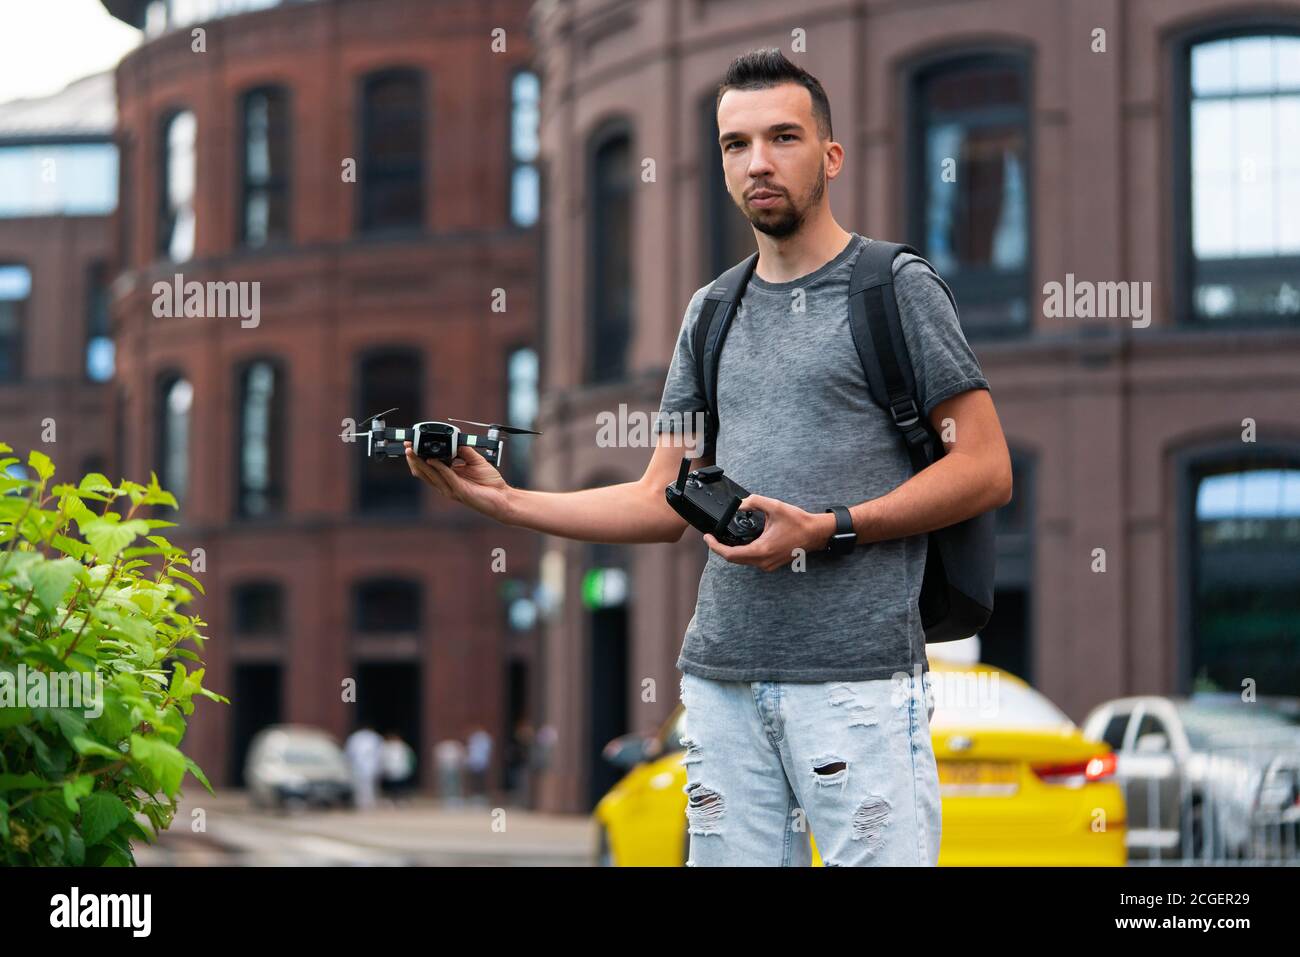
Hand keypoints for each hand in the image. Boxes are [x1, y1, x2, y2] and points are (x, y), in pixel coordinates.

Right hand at [405, 441, 511, 520]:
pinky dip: (438, 467)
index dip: (418, 458)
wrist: (503, 498)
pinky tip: (432, 459)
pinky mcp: (459, 491)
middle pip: (423, 472)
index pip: (427, 468)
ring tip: (413, 452)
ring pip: (430, 475)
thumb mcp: (475, 461)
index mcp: (448, 478)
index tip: (412, 445)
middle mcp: (446, 485)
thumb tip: (454, 440)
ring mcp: (451, 489)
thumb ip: (464, 451)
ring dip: (420, 463)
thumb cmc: (490, 483)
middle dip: (414, 459)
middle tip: (407, 447)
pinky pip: (446, 476)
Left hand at [702, 494, 831, 571]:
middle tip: (712, 537)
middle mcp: (763, 561)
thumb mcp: (774, 506)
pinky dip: (742, 553)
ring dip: (731, 551)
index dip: (716, 547)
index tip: (708, 538)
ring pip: (742, 561)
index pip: (731, 554)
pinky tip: (739, 542)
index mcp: (762, 549)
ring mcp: (767, 565)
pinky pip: (750, 561)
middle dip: (721, 548)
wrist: (815, 534)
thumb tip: (740, 503)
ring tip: (722, 539)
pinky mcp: (771, 564)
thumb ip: (754, 501)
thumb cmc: (798, 522)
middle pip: (734, 560)